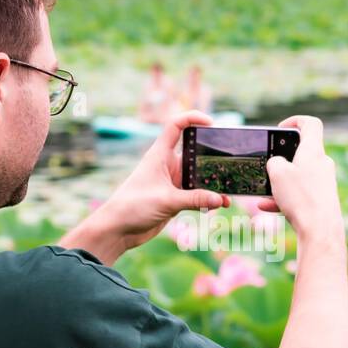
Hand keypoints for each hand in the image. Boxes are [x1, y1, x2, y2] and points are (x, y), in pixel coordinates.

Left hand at [60, 111, 228, 263]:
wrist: (117, 229)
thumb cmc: (133, 206)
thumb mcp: (167, 200)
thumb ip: (196, 199)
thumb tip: (221, 199)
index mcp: (160, 155)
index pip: (176, 126)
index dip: (193, 118)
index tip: (211, 123)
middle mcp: (167, 165)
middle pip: (194, 153)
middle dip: (212, 157)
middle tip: (230, 162)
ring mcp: (172, 182)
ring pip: (198, 177)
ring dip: (212, 183)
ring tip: (229, 191)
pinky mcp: (174, 199)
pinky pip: (196, 195)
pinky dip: (207, 199)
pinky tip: (219, 205)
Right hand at [260, 116, 343, 243]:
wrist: (320, 230)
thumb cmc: (301, 198)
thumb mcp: (277, 173)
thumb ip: (274, 162)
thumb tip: (276, 164)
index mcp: (313, 151)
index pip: (310, 124)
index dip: (295, 121)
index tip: (280, 129)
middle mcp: (322, 164)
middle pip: (302, 152)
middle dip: (282, 158)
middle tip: (268, 164)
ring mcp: (323, 182)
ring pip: (298, 176)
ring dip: (280, 181)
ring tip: (263, 190)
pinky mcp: (321, 199)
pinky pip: (299, 193)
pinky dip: (283, 197)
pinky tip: (266, 206)